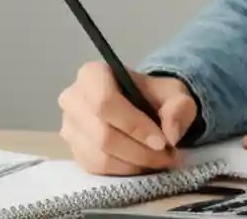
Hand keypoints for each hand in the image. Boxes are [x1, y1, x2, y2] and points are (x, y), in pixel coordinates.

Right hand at [57, 61, 198, 174]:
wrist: (143, 105)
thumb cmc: (154, 95)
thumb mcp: (174, 93)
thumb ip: (178, 108)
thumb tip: (171, 134)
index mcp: (92, 75)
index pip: (105, 102)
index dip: (134, 125)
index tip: (162, 141)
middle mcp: (73, 99)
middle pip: (102, 134)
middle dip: (139, 150)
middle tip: (167, 156)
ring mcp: (69, 127)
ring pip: (99, 156)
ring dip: (134, 164)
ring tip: (159, 161)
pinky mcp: (73, 150)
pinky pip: (95, 169)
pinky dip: (123, 171)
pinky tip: (142, 165)